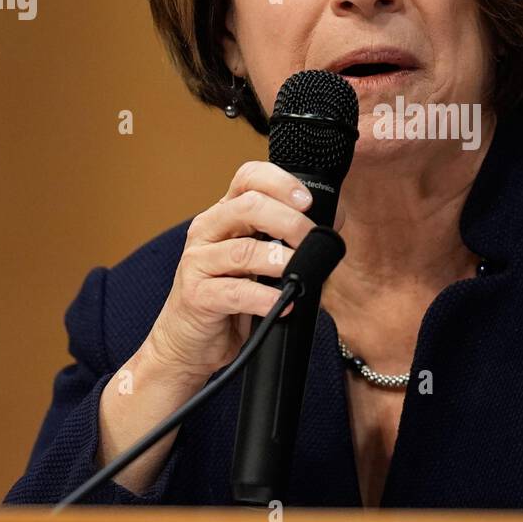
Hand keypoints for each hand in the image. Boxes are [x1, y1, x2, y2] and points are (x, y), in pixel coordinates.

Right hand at [146, 160, 342, 383]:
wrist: (189, 344)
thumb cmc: (230, 299)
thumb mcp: (258, 261)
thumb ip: (283, 238)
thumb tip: (333, 220)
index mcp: (224, 215)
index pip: (248, 178)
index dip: (280, 182)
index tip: (307, 201)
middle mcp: (207, 231)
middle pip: (248, 207)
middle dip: (289, 221)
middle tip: (312, 240)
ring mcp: (198, 262)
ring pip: (243, 250)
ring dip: (280, 261)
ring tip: (300, 273)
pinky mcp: (197, 296)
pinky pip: (236, 292)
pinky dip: (265, 298)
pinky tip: (283, 305)